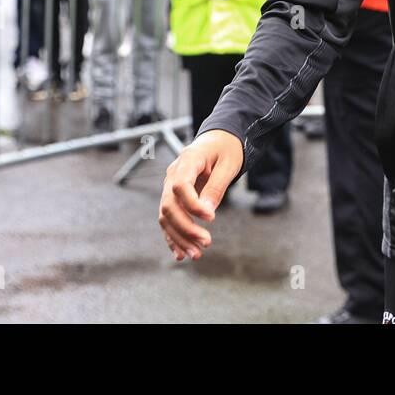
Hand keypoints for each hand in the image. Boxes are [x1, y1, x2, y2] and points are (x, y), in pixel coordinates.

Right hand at [159, 130, 243, 260]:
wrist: (219, 139)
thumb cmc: (227, 149)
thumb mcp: (229, 164)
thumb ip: (217, 186)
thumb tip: (207, 212)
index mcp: (188, 160)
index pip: (180, 186)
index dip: (193, 205)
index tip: (212, 218)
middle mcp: (173, 173)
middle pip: (169, 205)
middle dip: (185, 227)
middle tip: (206, 243)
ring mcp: (170, 185)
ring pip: (166, 216)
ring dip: (179, 237)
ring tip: (196, 254)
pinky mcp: (173, 196)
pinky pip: (168, 218)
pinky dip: (173, 236)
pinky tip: (181, 253)